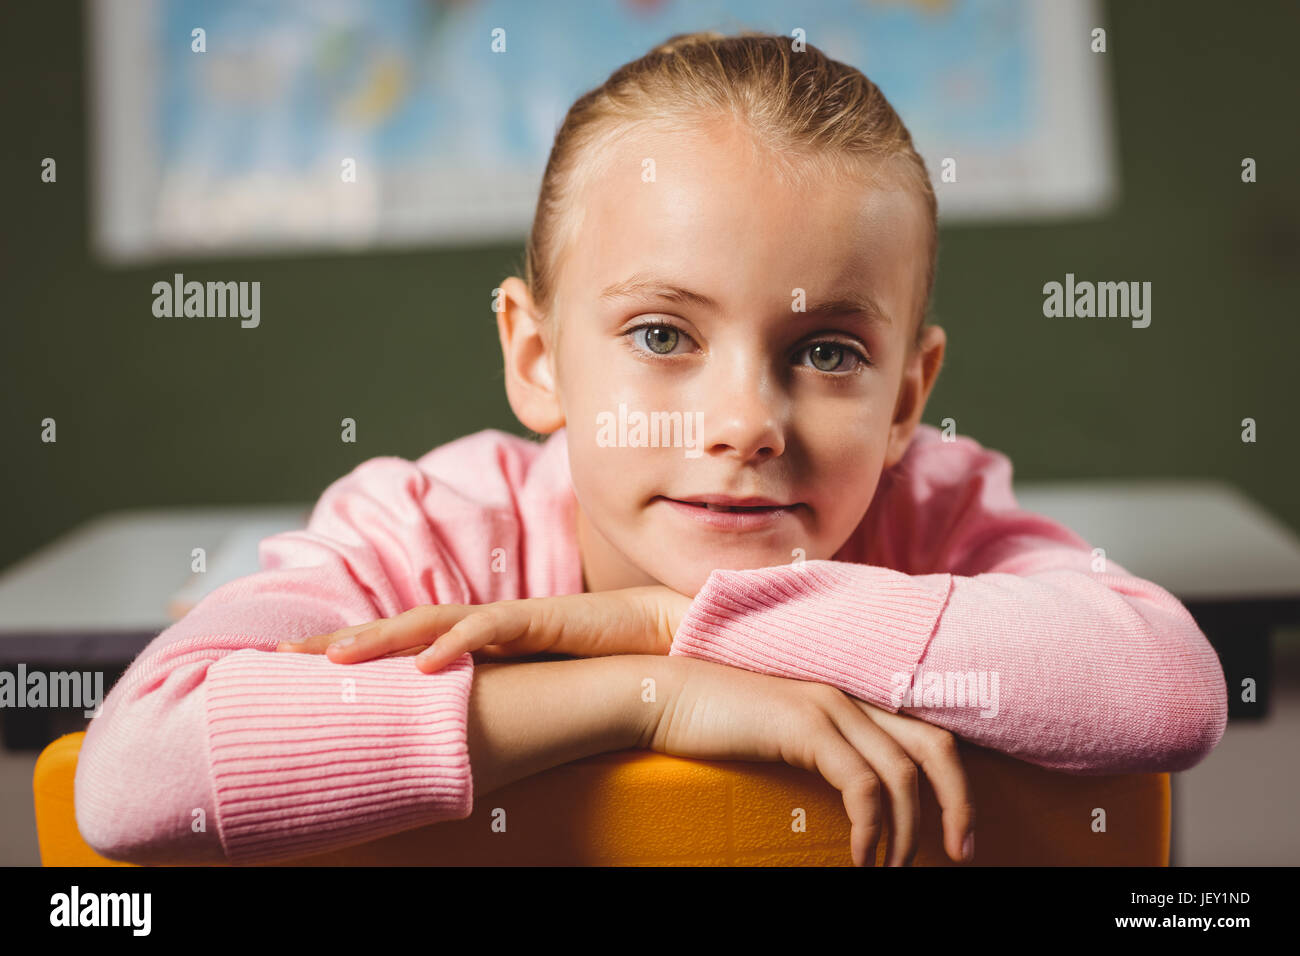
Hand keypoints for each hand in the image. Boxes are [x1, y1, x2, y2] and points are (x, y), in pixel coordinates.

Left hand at [274, 585, 693, 672]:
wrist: (659, 635)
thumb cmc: (595, 663)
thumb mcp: (528, 690)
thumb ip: (490, 703)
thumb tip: (450, 743)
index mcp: (472, 642)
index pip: (399, 645)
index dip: (350, 656)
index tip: (298, 674)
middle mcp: (480, 626)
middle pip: (396, 628)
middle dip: (339, 642)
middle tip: (281, 660)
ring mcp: (508, 619)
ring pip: (431, 621)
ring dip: (381, 639)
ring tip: (334, 659)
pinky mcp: (543, 618)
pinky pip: (492, 627)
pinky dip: (456, 642)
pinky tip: (425, 663)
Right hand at [647, 657, 974, 867]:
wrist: (661, 696)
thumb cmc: (713, 725)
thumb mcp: (781, 740)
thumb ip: (820, 755)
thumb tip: (852, 803)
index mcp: (850, 698)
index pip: (928, 734)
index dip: (955, 785)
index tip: (959, 834)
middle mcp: (850, 695)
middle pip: (937, 747)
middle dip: (959, 805)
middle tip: (963, 854)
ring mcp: (830, 706)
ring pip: (904, 775)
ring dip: (907, 835)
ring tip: (891, 871)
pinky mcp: (806, 725)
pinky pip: (863, 785)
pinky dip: (873, 828)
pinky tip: (860, 857)